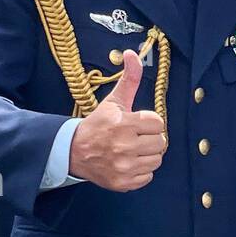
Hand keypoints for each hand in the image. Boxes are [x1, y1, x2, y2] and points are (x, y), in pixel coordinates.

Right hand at [68, 49, 165, 190]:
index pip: (158, 123)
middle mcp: (124, 146)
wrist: (74, 151)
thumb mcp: (114, 100)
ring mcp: (124, 167)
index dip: (148, 122)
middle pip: (161, 143)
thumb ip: (129, 78)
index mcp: (124, 123)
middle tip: (135, 137)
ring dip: (147, 155)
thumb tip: (133, 53)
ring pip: (156, 161)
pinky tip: (128, 163)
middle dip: (150, 138)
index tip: (136, 123)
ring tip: (132, 150)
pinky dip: (140, 171)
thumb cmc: (98, 124)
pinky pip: (148, 177)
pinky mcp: (123, 183)